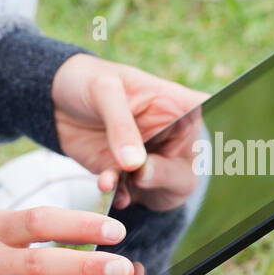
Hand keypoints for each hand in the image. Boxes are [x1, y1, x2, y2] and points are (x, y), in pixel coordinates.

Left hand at [51, 54, 209, 209]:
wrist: (51, 99)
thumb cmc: (86, 80)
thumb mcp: (104, 91)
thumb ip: (122, 126)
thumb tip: (136, 165)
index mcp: (178, 105)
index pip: (214, 121)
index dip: (223, 139)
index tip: (199, 151)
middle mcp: (171, 135)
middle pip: (189, 165)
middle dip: (164, 175)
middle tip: (140, 172)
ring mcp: (150, 157)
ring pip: (162, 185)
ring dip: (139, 187)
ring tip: (110, 179)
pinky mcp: (125, 175)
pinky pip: (132, 193)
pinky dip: (120, 194)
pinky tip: (106, 186)